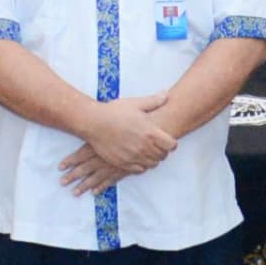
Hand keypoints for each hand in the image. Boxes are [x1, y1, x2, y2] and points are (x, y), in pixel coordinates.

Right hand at [61, 96, 180, 191]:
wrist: (94, 122)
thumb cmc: (114, 111)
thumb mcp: (135, 103)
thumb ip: (153, 101)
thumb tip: (166, 95)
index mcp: (150, 132)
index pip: (171, 145)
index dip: (171, 142)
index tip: (166, 139)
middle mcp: (144, 146)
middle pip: (163, 156)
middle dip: (162, 151)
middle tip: (156, 145)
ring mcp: (133, 156)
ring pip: (152, 164)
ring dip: (152, 158)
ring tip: (146, 150)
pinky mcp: (123, 163)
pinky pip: (139, 169)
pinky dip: (141, 165)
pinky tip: (137, 156)